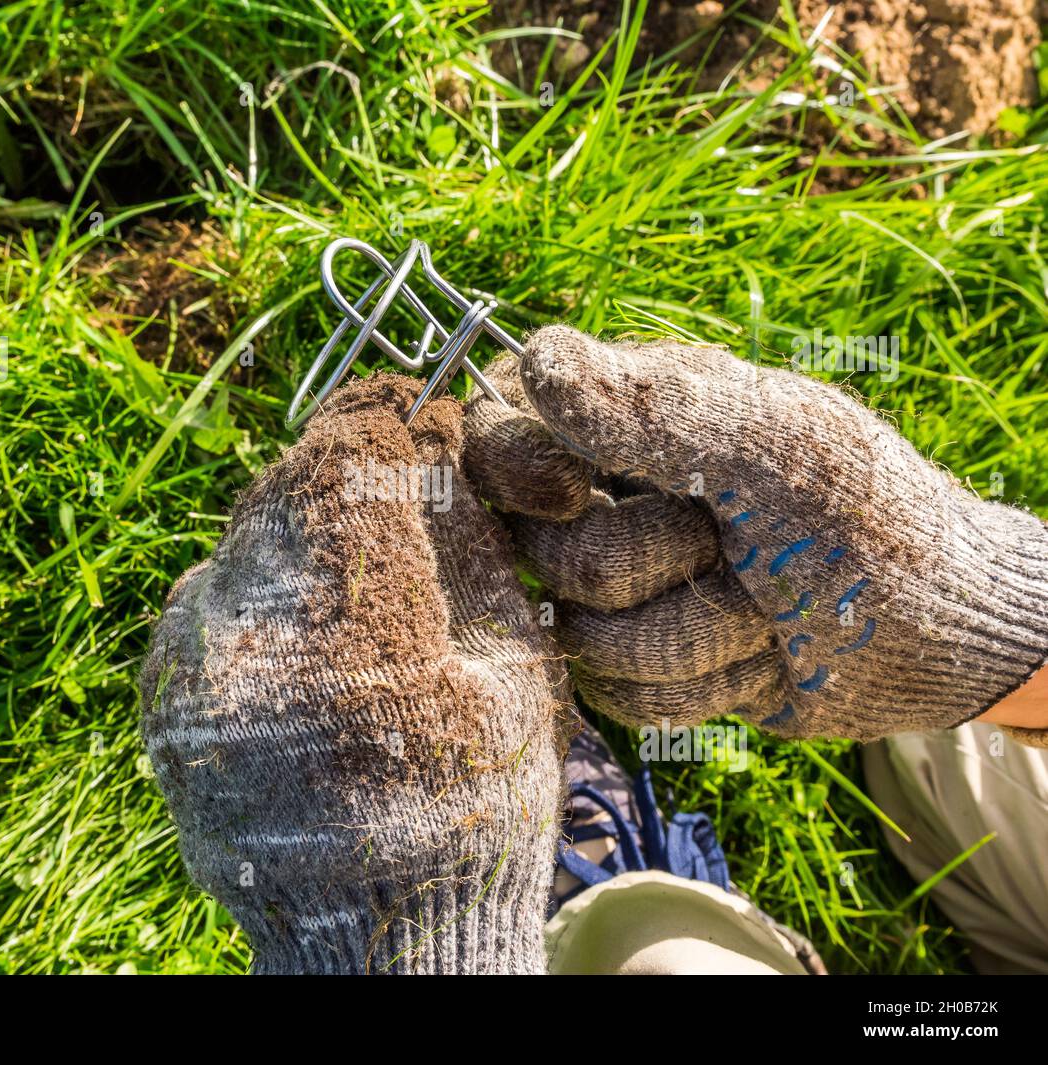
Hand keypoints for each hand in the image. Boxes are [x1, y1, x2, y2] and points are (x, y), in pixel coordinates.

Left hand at [140, 374, 570, 973]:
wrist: (371, 938)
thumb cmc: (471, 813)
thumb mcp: (510, 676)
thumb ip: (468, 548)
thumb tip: (435, 442)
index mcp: (364, 641)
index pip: (349, 465)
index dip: (386, 418)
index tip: (420, 408)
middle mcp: (256, 647)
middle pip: (285, 487)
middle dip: (344, 468)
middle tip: (389, 474)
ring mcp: (194, 678)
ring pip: (239, 537)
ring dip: (299, 524)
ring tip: (350, 560)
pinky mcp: (162, 704)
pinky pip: (206, 596)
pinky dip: (257, 584)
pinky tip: (301, 620)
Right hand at [465, 325, 1047, 742]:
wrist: (936, 638)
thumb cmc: (864, 519)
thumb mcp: (767, 445)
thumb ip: (647, 403)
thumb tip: (533, 358)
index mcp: (630, 425)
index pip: (501, 427)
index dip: (514, 467)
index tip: (575, 491)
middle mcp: (610, 505)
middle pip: (537, 548)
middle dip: (645, 561)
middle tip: (727, 542)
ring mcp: (624, 595)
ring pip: (581, 635)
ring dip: (692, 631)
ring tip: (762, 606)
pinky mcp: (643, 667)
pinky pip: (621, 695)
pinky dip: (704, 685)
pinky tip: (758, 659)